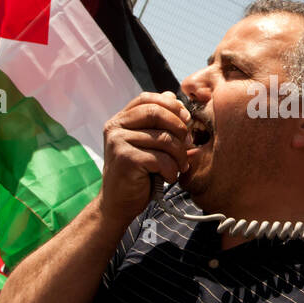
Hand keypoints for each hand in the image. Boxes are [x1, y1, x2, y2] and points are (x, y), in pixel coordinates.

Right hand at [97, 91, 190, 225]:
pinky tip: (169, 178)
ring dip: (179, 155)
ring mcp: (118, 142)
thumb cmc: (138, 174)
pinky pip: (160, 158)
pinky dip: (171, 170)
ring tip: (180, 167)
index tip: (186, 118)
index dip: (170, 105)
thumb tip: (175, 99)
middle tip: (188, 144)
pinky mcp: (125, 159)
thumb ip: (159, 123)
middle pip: (156, 113)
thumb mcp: (149, 145)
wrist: (119, 204)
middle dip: (179, 128)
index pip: (147, 98)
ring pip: (163, 138)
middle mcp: (115, 127)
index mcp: (121, 120)